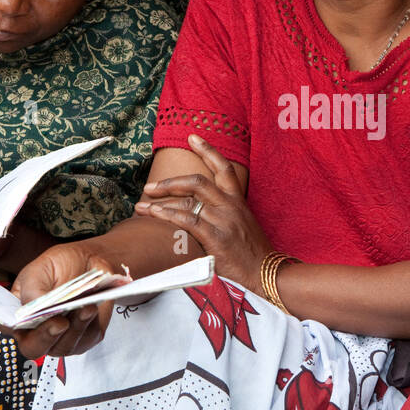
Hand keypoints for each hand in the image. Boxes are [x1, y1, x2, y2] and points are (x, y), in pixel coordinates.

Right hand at [9, 241, 120, 358]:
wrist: (90, 263)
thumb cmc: (61, 266)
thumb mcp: (40, 269)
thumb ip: (32, 288)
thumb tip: (35, 308)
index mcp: (20, 313)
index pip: (7, 327)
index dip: (13, 326)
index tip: (26, 317)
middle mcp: (37, 331)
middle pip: (33, 347)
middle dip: (46, 337)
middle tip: (59, 322)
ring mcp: (60, 338)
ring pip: (62, 347)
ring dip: (74, 328)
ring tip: (84, 308)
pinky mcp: (83, 339)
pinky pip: (85, 341)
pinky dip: (89, 325)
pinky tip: (92, 309)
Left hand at [135, 134, 270, 292]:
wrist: (266, 272)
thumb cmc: (252, 252)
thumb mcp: (242, 225)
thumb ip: (223, 213)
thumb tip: (197, 208)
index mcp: (238, 201)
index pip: (224, 168)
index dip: (208, 150)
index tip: (192, 137)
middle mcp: (230, 206)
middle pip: (198, 181)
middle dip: (170, 182)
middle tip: (150, 187)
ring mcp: (223, 220)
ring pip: (189, 199)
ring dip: (162, 200)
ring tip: (142, 206)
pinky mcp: (216, 238)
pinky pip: (189, 220)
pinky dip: (169, 215)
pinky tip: (155, 214)